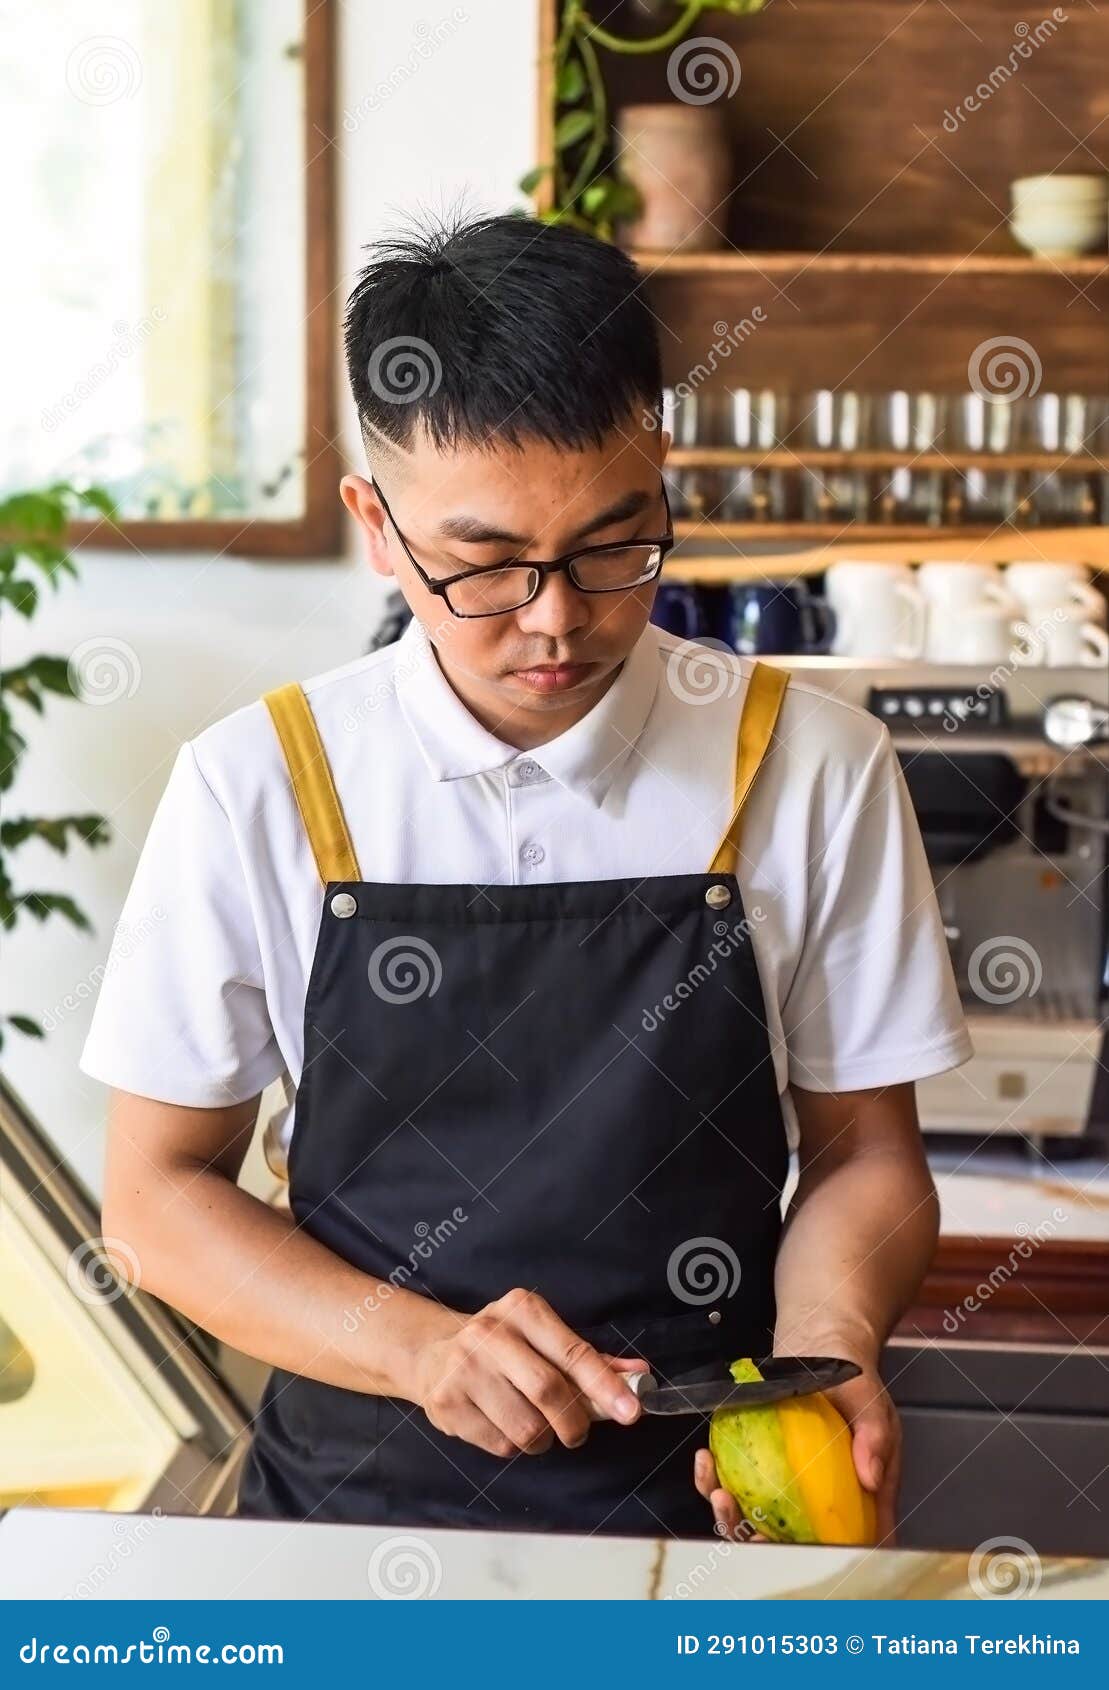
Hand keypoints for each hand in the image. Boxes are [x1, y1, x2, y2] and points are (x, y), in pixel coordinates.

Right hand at [409, 1287, 644, 1458]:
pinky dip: (514, 1445)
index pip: (572, 1351)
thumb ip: (590, 1358)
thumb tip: (638, 1373)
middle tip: (577, 1432)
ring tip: (534, 1424)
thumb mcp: (542, 1338)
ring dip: (543, 1439)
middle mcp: (491, 1333)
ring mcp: (464, 1368)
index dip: (605, 1384)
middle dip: (575, 1423)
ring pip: (527, 1428)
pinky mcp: (447, 1404)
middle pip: (549, 1391)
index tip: (632, 1411)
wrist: (432, 1354)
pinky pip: (501, 1445)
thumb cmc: (503, 1347)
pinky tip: (502, 1423)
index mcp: (523, 1310)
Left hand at [694, 1364, 899, 1544]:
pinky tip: (706, 1461)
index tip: (796, 1553)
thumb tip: (872, 1478)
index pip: (845, 1545)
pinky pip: (733, 1481)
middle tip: (749, 1530)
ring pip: (755, 1517)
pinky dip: (714, 1478)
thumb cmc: (854, 1381)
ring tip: (720, 1496)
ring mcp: (785, 1484)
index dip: (820, 1559)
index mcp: (858, 1500)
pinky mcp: (757, 1462)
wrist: (821, 1342)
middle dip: (764, 1543)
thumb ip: (874, 1439)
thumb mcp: (872, 1405)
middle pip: (790, 1540)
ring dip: (731, 1516)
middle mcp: (818, 1500)